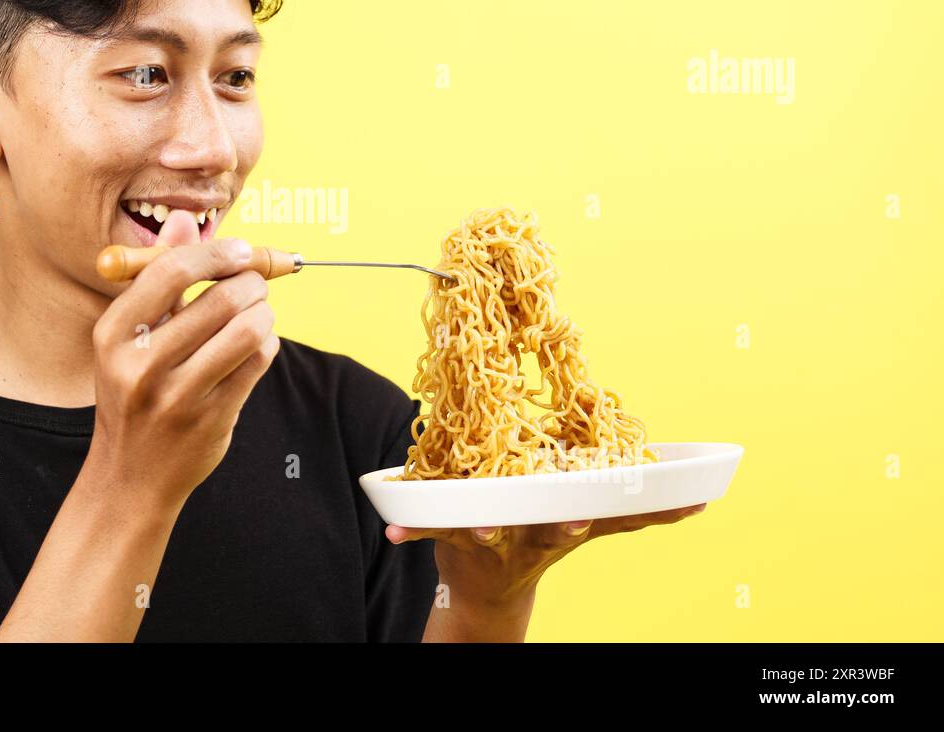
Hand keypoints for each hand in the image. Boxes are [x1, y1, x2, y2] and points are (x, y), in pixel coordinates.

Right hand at [88, 209, 278, 509]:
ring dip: (264, 312)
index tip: (241, 251)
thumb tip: (183, 221)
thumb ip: (158, 277)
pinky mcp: (212, 419)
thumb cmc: (132, 393)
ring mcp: (178, 396)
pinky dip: (267, 343)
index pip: (172, 272)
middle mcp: (141, 365)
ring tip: (257, 312)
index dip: (217, 253)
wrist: (129, 476)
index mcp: (113, 334)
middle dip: (251, 283)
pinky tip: (256, 344)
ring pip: (249, 330)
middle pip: (222, 299)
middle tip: (254, 284)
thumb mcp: (129, 336)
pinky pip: (258, 362)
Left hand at [387, 503, 707, 607]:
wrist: (483, 593)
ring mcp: (496, 540)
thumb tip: (699, 496)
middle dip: (565, 523)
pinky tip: (390, 533)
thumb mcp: (578, 520)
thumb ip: (627, 510)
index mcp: (567, 519)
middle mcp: (535, 534)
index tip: (686, 502)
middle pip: (554, 529)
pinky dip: (409, 530)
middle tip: (576, 519)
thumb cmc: (533, 535)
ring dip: (486, 529)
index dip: (645, 508)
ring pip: (494, 533)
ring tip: (482, 525)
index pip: (612, 515)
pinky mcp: (454, 539)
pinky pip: (428, 529)